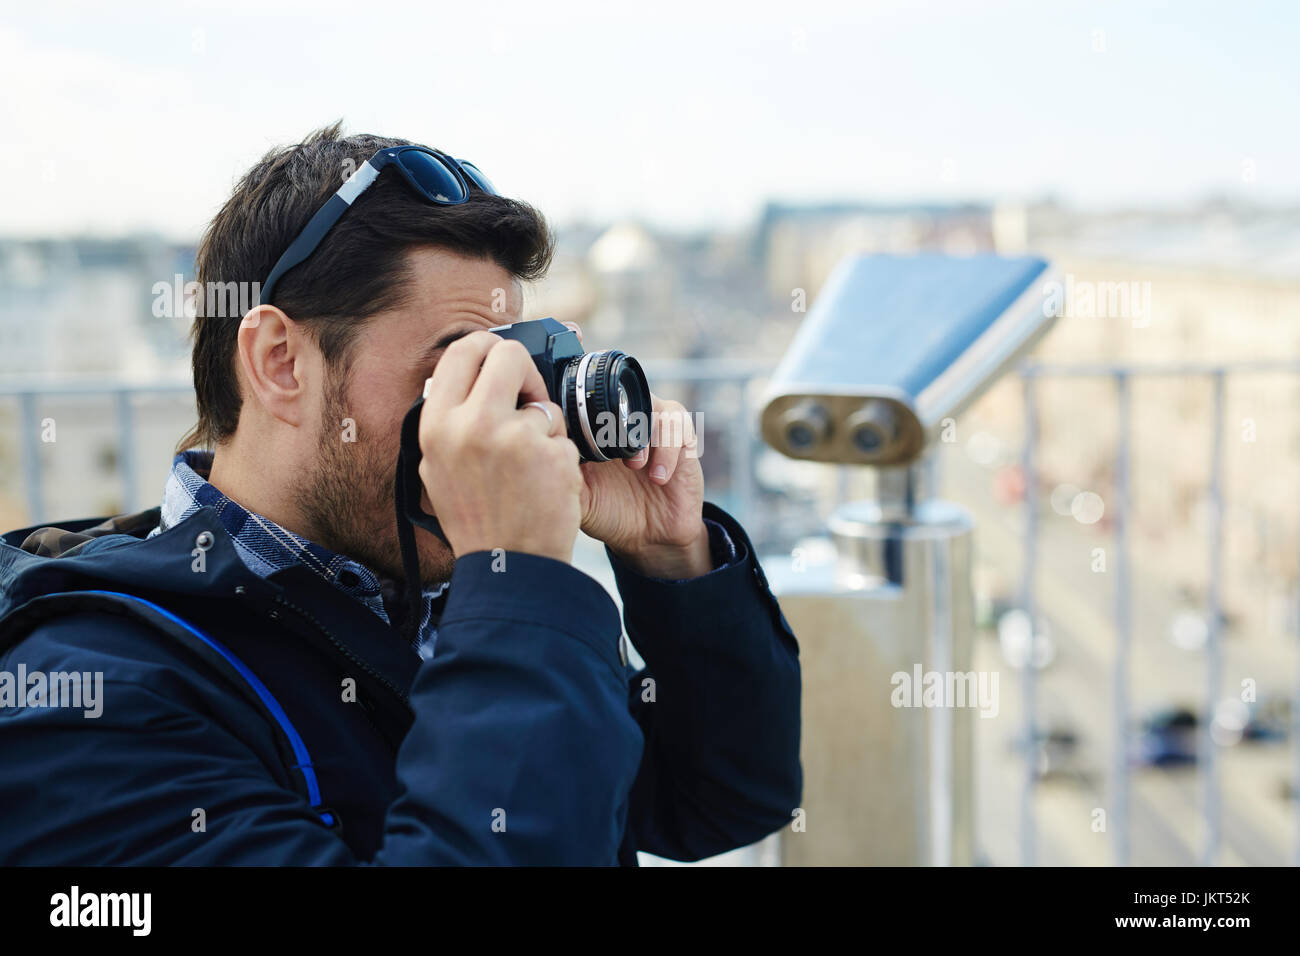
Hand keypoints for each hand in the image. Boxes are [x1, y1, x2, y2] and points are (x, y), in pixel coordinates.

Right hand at [417, 331, 580, 563]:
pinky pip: (564, 437)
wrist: (509, 567)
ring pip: (543, 403)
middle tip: (529, 398)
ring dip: (545, 428)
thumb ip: (450, 420)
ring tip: (531, 466)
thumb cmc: (475, 520)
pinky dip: (561, 458)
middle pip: (508, 354)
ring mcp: (515, 438)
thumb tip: (464, 375)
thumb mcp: (438, 467)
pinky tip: (547, 486)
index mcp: (437, 425)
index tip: (501, 363)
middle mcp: (471, 425)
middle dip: (525, 372)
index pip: (462, 349)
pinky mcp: (552, 454)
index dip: (487, 348)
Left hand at [580, 390, 710, 579]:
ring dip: (643, 434)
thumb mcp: (581, 498)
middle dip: (616, 420)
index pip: (591, 402)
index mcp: (598, 432)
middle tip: (610, 448)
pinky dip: (667, 450)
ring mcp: (656, 429)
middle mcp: (628, 424)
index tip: (585, 442)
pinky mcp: (682, 440)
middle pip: (623, 396)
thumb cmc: (612, 514)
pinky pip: (678, 425)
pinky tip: (658, 477)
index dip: (586, 410)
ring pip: (652, 405)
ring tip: (634, 465)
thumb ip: (564, 474)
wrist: (651, 539)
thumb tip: (547, 451)